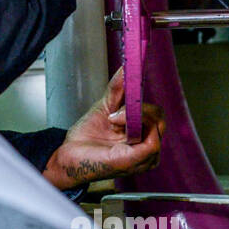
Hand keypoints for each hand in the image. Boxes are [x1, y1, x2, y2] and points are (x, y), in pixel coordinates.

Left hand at [43, 68, 164, 188]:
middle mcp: (147, 147)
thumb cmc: (86, 138)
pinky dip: (135, 125)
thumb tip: (126, 67)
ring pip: (157, 125)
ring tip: (112, 119)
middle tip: (115, 111)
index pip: (156, 114)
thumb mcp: (105, 107)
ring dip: (134, 116)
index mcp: (142, 136)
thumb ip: (118, 89)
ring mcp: (146, 156)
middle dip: (139, 107)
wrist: (69, 155)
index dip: (143, 102)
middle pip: (159, 118)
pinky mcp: (141, 161)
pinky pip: (153, 140)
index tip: (129, 86)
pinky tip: (116, 123)